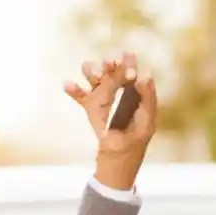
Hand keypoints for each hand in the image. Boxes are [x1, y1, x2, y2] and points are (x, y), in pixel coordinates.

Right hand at [63, 51, 157, 189]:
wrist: (119, 158)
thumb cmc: (137, 139)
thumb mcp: (148, 119)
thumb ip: (148, 97)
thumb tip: (145, 75)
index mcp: (134, 92)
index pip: (129, 73)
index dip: (127, 63)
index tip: (126, 56)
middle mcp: (119, 92)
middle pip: (110, 73)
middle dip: (108, 66)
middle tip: (107, 64)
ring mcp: (104, 100)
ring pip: (95, 80)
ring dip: (91, 71)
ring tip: (89, 70)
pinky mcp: (92, 110)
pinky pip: (82, 97)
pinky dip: (74, 91)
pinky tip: (67, 84)